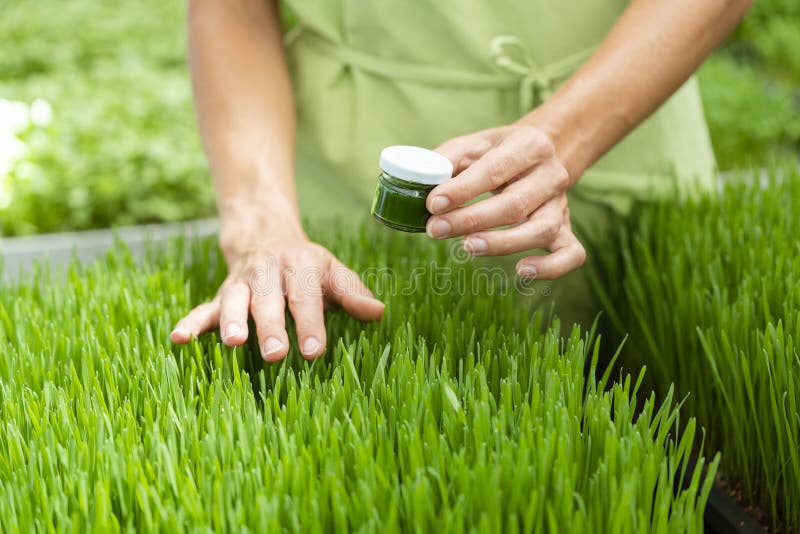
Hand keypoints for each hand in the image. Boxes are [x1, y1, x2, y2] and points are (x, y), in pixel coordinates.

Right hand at [170, 231, 384, 360]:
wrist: (266, 235)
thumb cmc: (307, 266)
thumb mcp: (333, 272)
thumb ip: (353, 293)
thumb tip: (378, 312)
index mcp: (301, 267)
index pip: (307, 298)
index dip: (310, 324)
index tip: (314, 351)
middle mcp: (269, 274)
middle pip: (268, 301)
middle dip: (270, 326)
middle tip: (275, 354)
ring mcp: (242, 285)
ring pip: (234, 301)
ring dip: (231, 321)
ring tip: (232, 343)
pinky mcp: (221, 296)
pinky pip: (203, 308)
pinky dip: (190, 322)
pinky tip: (178, 339)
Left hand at [426, 124, 585, 279]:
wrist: (543, 154)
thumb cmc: (499, 153)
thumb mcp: (475, 144)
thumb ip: (449, 159)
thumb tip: (422, 181)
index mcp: (530, 146)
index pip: (494, 170)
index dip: (463, 190)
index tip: (433, 203)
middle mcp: (552, 175)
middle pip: (515, 204)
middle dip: (471, 220)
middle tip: (436, 230)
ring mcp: (562, 206)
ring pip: (541, 230)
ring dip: (502, 243)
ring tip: (466, 248)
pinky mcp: (567, 231)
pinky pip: (571, 254)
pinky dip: (550, 268)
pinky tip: (521, 271)